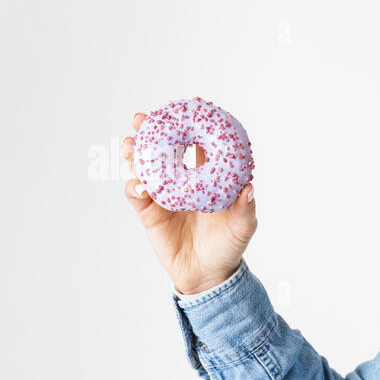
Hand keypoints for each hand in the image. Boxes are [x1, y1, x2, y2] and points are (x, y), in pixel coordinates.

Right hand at [121, 98, 257, 293]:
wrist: (209, 274)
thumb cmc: (229, 245)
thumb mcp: (243, 227)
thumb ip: (246, 208)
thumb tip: (249, 188)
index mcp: (205, 176)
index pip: (197, 143)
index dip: (192, 123)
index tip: (190, 104)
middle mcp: (181, 180)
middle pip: (162, 148)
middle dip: (150, 130)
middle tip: (142, 119)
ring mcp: (162, 194)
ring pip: (143, 166)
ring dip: (134, 153)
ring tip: (130, 144)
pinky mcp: (149, 212)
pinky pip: (136, 195)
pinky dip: (134, 187)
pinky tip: (139, 185)